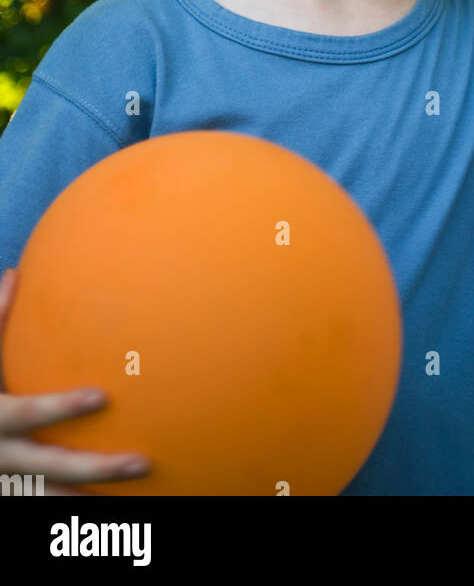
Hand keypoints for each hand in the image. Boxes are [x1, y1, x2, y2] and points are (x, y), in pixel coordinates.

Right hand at [0, 267, 151, 494]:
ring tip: (138, 495)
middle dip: (96, 469)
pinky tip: (115, 514)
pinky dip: (74, 513)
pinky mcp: (8, 494)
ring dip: (93, 500)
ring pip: (50, 498)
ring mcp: (3, 481)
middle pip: (50, 468)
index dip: (60, 407)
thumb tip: (14, 275)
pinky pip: (44, 506)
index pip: (27, 414)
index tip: (102, 396)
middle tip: (144, 462)